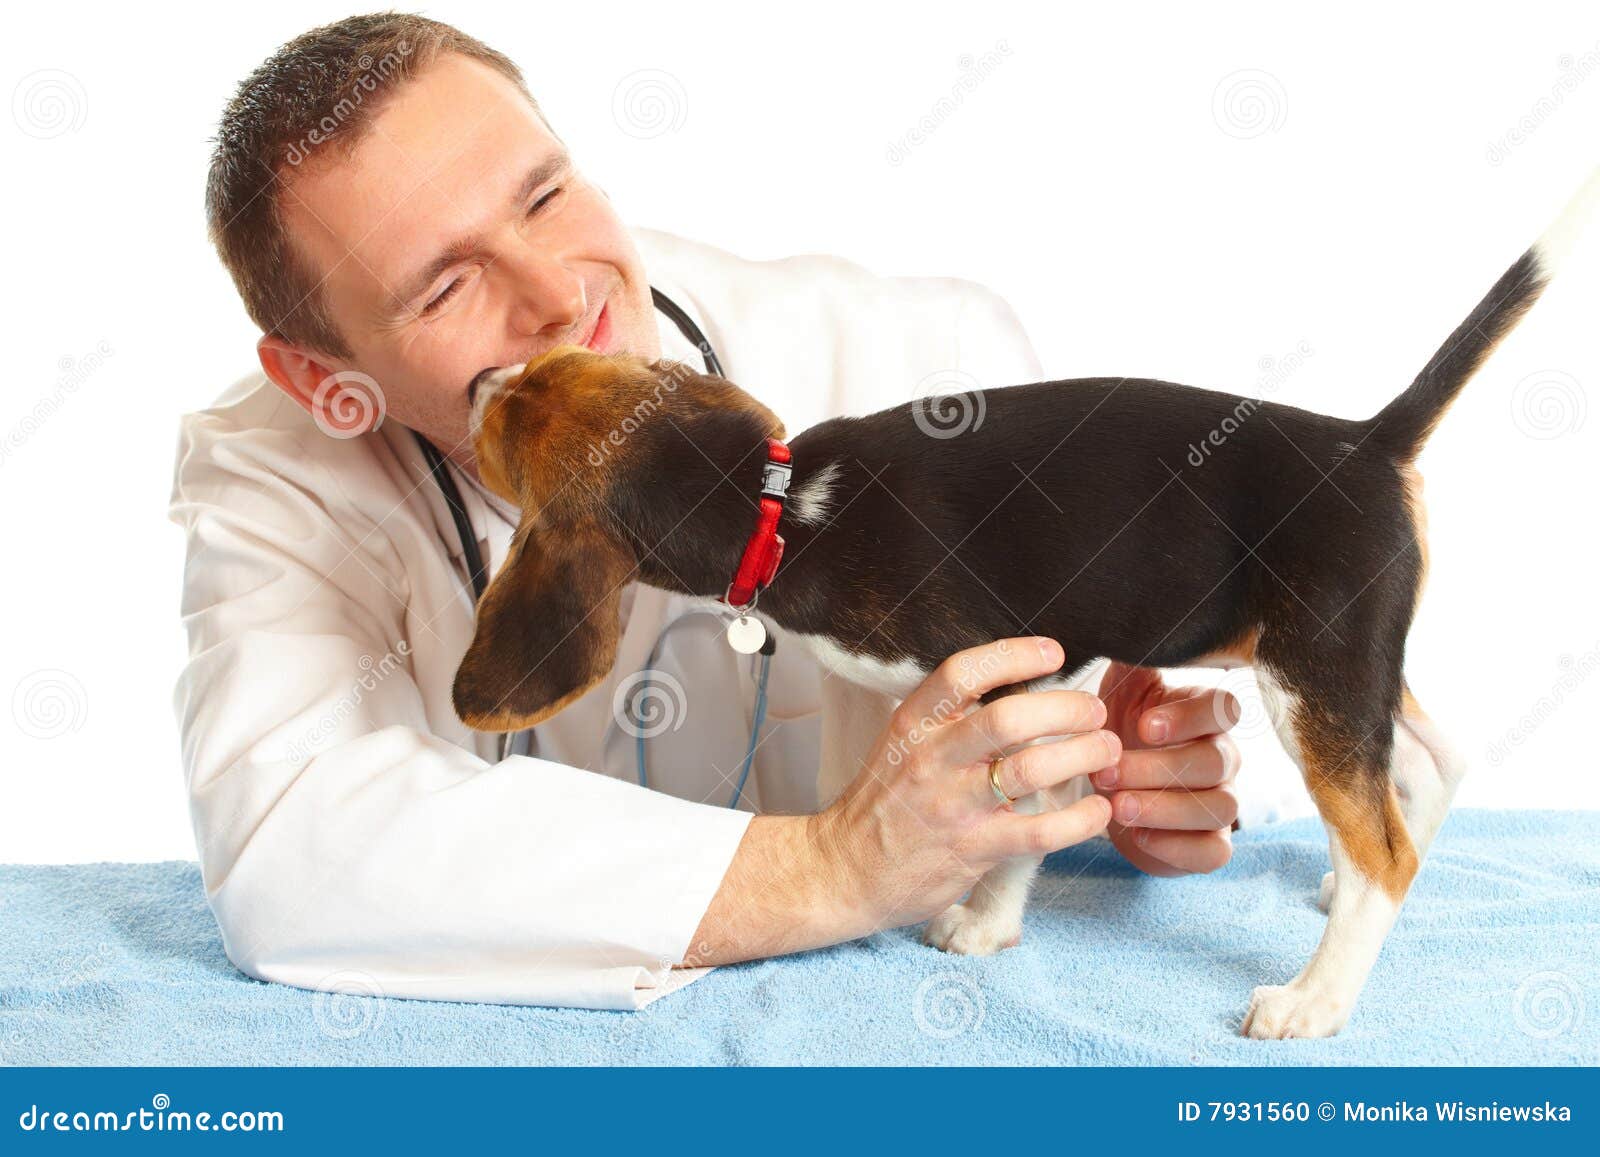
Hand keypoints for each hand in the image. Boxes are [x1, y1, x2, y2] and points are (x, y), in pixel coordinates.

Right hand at [815, 637, 1117, 935]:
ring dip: (1082, 755)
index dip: (1014, 656)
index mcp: (914, 723)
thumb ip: (950, 718)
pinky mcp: (973, 850)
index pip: (963, 672)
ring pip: (1031, 769)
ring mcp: (953, 805)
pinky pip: (1040, 831)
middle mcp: (932, 758)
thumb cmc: (884, 803)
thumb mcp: (902, 744)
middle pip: (1009, 718)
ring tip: (1106, 750)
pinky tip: (1099, 812)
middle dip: (1067, 708)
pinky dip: (1081, 820)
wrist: (844, 870)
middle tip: (1094, 712)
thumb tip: (1019, 687)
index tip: (1053, 653)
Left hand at [1092, 661, 1240, 876]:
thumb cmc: (1118, 731)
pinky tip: (1140, 837)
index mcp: (1203, 715)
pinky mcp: (1208, 844)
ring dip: (1166, 808)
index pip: (1222, 708)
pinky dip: (1179, 848)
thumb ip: (1131, 661)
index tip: (1142, 726)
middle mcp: (1222, 757)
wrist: (1110, 789)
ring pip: (1220, 808)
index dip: (1187, 717)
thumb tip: (1128, 625)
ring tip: (1117, 807)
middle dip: (1159, 769)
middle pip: (1216, 761)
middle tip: (1107, 773)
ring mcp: (1221, 802)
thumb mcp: (1120, 691)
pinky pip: (1214, 853)